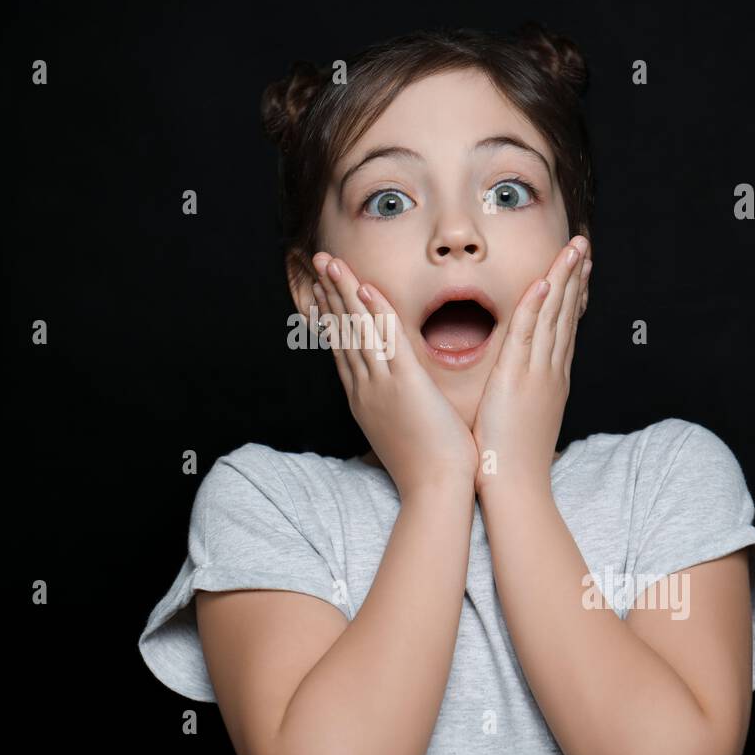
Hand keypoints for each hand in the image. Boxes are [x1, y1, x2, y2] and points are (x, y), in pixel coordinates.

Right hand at [312, 252, 478, 498]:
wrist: (434, 490)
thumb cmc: (424, 468)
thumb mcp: (399, 437)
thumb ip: (391, 416)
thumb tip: (390, 412)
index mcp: (364, 399)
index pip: (344, 349)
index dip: (333, 317)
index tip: (324, 292)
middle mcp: (365, 388)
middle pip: (343, 332)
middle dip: (331, 294)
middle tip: (320, 263)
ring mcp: (382, 385)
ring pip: (358, 329)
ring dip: (344, 292)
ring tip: (331, 263)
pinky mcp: (405, 384)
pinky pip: (387, 340)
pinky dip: (375, 312)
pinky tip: (364, 287)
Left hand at [471, 236, 591, 498]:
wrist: (515, 486)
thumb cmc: (512, 460)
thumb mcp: (523, 421)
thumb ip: (525, 398)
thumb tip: (522, 389)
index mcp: (551, 380)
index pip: (563, 328)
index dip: (570, 295)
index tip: (576, 269)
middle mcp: (550, 371)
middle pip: (565, 314)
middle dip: (574, 277)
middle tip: (583, 245)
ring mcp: (538, 374)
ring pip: (553, 317)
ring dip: (563, 279)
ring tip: (573, 249)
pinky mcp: (517, 379)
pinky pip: (528, 335)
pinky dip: (537, 307)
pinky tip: (543, 282)